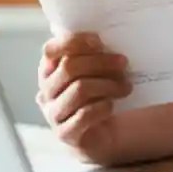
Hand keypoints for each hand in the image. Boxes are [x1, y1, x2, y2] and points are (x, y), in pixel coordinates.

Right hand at [35, 31, 131, 157]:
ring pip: (79, 90)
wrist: (105, 133)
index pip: (51, 49)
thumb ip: (95, 53)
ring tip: (126, 86)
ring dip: (108, 84)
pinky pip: (84, 115)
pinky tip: (113, 104)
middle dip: (100, 62)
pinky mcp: (65, 133)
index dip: (74, 42)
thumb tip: (108, 37)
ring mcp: (53, 113)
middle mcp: (46, 90)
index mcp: (50, 69)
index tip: (100, 41)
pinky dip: (103, 106)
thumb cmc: (101, 94)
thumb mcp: (97, 69)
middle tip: (124, 62)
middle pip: (69, 67)